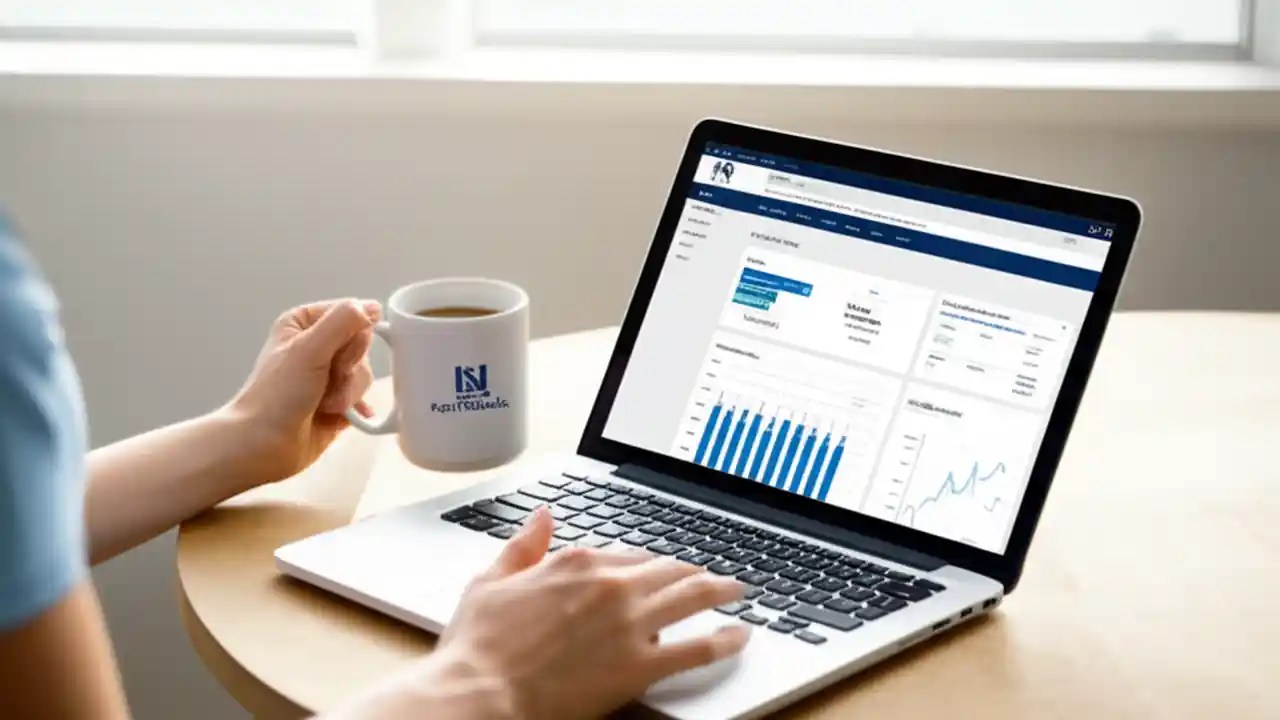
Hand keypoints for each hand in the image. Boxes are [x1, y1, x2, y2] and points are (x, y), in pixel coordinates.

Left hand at [227, 299, 379, 483]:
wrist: (263, 445)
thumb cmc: (276, 396)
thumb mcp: (309, 349)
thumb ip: (343, 322)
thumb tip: (373, 306)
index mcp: (305, 323)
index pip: (352, 315)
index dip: (353, 338)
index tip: (335, 358)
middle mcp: (316, 346)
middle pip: (361, 348)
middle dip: (349, 370)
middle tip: (325, 382)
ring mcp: (327, 376)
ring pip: (364, 376)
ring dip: (347, 394)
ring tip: (322, 406)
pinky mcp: (336, 402)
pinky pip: (363, 398)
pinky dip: (356, 408)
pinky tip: (343, 416)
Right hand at [436, 508, 751, 718]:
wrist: (480, 694)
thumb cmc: (478, 647)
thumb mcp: (490, 581)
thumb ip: (523, 546)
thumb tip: (541, 516)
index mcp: (575, 562)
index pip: (627, 555)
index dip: (645, 565)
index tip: (654, 570)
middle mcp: (610, 584)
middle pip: (667, 569)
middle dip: (692, 570)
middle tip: (709, 575)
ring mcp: (630, 624)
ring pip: (692, 596)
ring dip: (721, 590)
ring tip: (737, 590)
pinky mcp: (641, 665)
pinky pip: (698, 648)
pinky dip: (725, 640)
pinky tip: (739, 636)